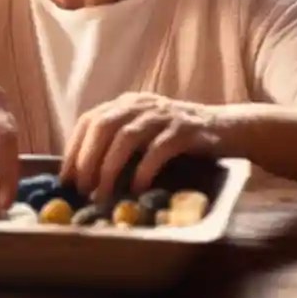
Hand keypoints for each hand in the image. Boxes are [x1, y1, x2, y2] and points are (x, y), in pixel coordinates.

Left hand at [60, 93, 223, 202]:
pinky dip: (143, 170)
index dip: (74, 148)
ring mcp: (164, 115)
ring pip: (126, 136)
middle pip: (103, 125)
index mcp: (128, 103)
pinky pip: (158, 149)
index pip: (90, 119)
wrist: (230, 129)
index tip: (66, 178)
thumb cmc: (181, 138)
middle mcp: (142, 104)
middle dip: (87, 159)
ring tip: (102, 194)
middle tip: (82, 189)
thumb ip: (119, 144)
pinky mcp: (186, 130)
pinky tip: (136, 189)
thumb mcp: (146, 133)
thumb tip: (85, 176)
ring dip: (109, 168)